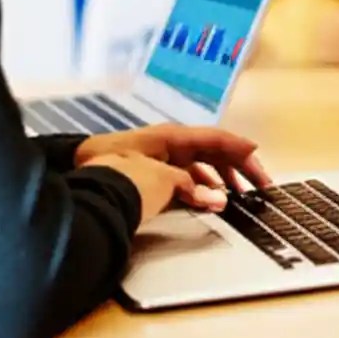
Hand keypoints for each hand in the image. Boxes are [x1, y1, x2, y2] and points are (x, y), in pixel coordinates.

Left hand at [76, 125, 271, 194]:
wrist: (79, 172)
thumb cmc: (117, 166)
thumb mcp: (160, 177)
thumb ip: (192, 188)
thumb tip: (219, 200)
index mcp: (176, 137)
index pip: (217, 139)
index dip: (240, 149)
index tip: (259, 160)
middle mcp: (173, 143)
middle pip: (215, 152)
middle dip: (239, 168)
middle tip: (259, 186)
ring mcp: (164, 156)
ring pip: (204, 164)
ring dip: (223, 177)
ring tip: (238, 195)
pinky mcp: (155, 170)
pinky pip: (189, 174)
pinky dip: (204, 184)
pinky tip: (209, 197)